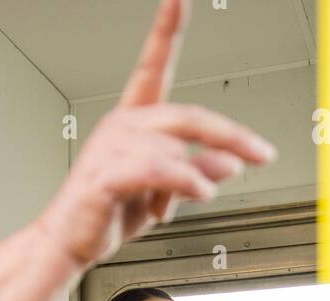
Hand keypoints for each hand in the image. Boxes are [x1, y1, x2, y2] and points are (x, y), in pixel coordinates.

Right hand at [36, 0, 276, 268]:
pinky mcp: (108, 174)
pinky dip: (186, 182)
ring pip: (176, 150)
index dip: (166, 29)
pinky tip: (197, 192)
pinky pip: (160, 170)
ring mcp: (112, 147)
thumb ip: (196, 172)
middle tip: (261, 154)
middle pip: (189, 116)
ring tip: (178, 204)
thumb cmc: (107, 214)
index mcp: (133, 120)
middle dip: (232, 136)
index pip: (154, 65)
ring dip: (190, 182)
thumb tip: (230, 161)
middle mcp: (123, 125)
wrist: (68, 243)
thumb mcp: (163, 193)